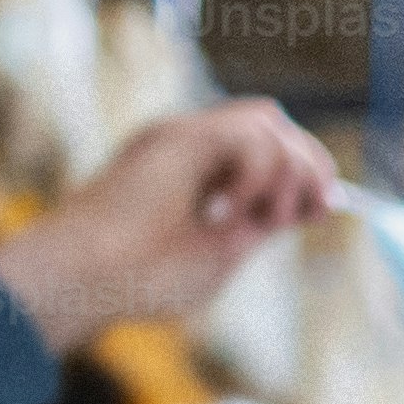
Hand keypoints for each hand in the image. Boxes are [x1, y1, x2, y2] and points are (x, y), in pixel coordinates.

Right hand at [0, 98, 343, 356]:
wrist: (85, 280)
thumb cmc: (139, 279)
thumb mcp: (222, 252)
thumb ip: (262, 225)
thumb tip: (311, 206)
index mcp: (201, 171)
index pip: (273, 148)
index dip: (307, 173)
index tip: (318, 211)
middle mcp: (192, 146)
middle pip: (278, 127)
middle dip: (308, 169)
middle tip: (289, 218)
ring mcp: (183, 137)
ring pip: (270, 122)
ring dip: (285, 174)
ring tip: (252, 218)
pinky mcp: (179, 137)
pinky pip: (251, 132)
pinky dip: (259, 173)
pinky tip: (228, 211)